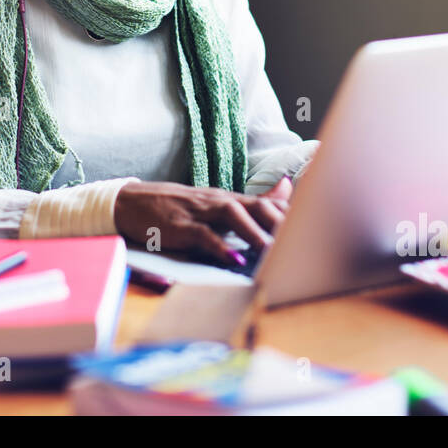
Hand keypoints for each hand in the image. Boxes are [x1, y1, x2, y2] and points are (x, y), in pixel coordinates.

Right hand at [114, 175, 292, 268]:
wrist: (131, 202)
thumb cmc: (178, 208)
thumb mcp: (216, 204)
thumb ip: (252, 202)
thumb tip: (288, 188)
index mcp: (230, 199)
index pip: (268, 204)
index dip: (293, 216)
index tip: (316, 230)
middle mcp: (219, 201)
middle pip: (257, 206)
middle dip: (282, 223)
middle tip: (303, 241)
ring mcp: (199, 211)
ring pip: (234, 215)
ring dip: (255, 233)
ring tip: (273, 251)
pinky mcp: (180, 225)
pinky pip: (202, 234)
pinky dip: (219, 247)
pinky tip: (232, 260)